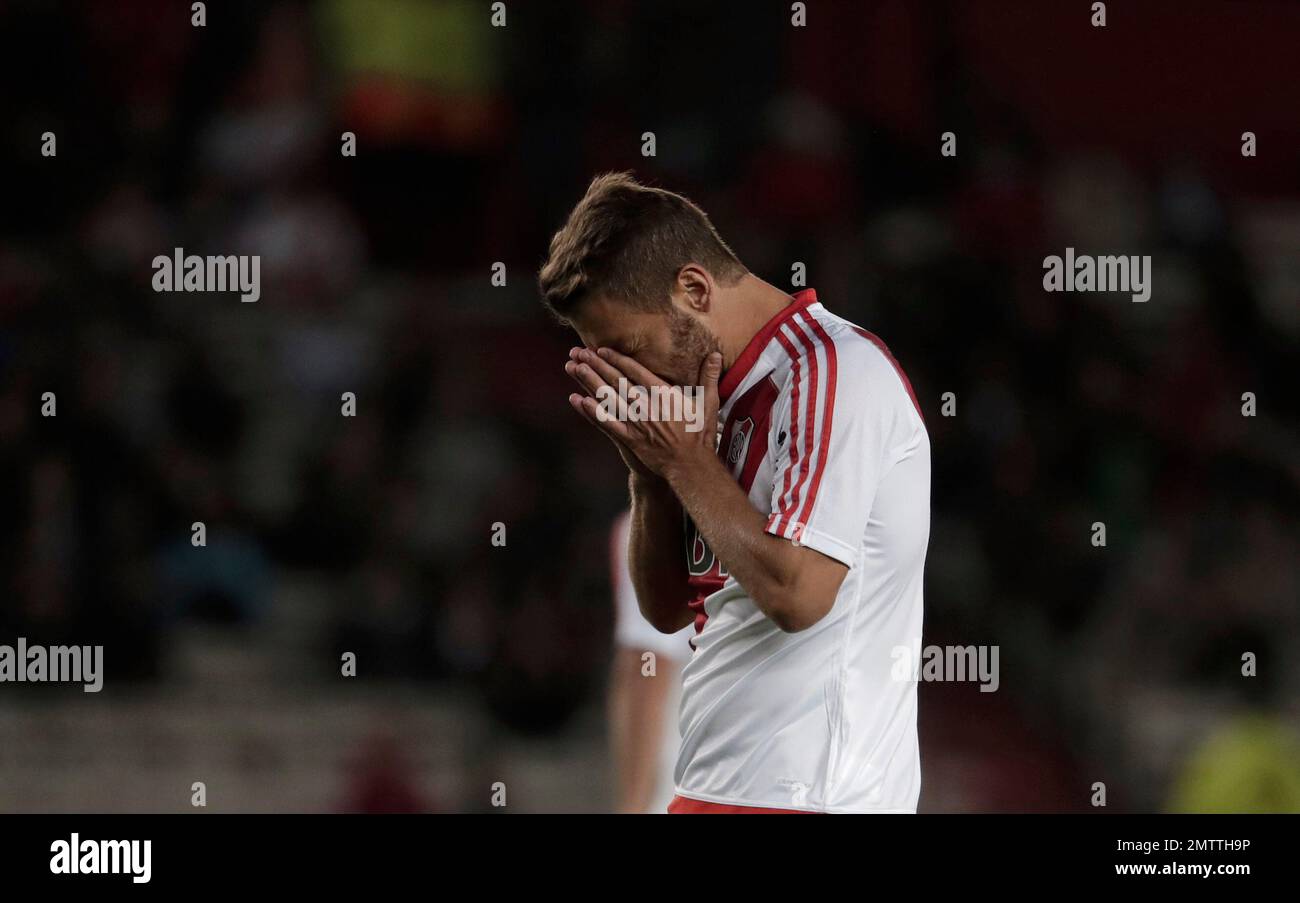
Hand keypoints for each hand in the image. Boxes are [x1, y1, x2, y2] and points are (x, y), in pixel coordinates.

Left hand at [564, 346, 721, 480]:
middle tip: (578, 351)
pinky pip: (607, 423)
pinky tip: (577, 400)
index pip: (636, 371)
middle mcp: (647, 406)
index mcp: (664, 394)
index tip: (601, 349)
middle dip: (595, 364)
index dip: (617, 359)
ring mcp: (637, 423)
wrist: (692, 467)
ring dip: (588, 381)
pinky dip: (591, 412)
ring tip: (572, 367)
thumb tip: (716, 355)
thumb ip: (709, 377)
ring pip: (608, 398)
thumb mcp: (708, 403)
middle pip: (616, 380)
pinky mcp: (630, 439)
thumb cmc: (701, 435)